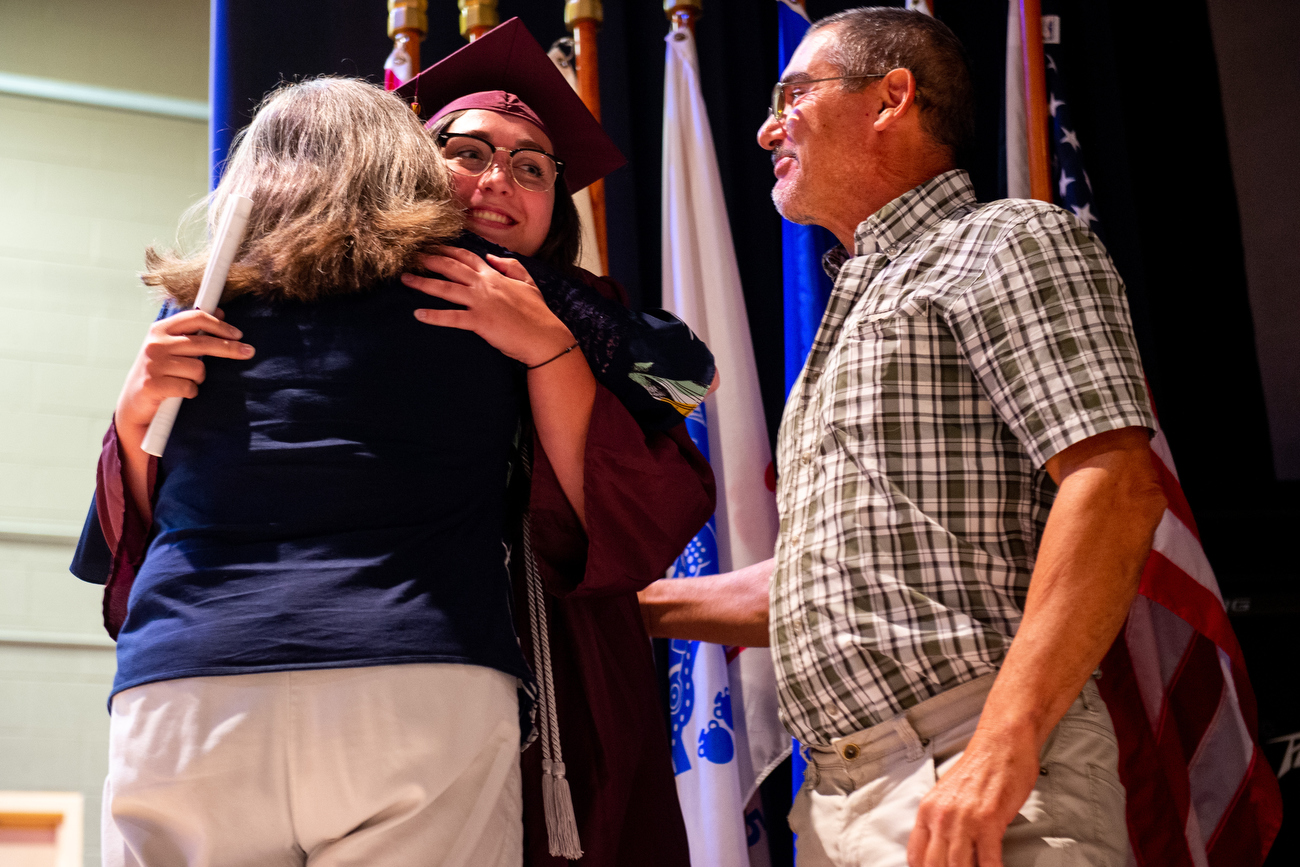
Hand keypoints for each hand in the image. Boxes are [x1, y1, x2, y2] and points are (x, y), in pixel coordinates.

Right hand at [115, 308, 253, 433]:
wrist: (134, 404)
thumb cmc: (159, 372)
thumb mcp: (171, 347)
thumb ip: (193, 331)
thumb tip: (220, 311)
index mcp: (160, 330)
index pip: (196, 318)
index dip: (220, 325)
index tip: (239, 334)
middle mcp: (155, 344)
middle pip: (203, 342)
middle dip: (229, 348)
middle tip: (249, 352)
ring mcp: (153, 364)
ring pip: (198, 368)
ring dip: (198, 378)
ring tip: (186, 381)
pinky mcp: (153, 385)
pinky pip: (189, 387)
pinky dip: (190, 392)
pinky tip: (180, 393)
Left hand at [402, 246, 575, 366]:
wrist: (544, 336)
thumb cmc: (537, 312)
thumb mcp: (528, 282)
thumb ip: (511, 266)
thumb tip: (492, 257)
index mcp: (494, 275)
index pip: (466, 257)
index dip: (447, 249)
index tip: (431, 246)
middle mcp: (484, 285)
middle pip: (450, 267)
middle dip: (429, 260)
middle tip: (411, 257)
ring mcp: (481, 303)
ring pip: (446, 289)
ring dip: (423, 283)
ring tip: (405, 279)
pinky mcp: (480, 322)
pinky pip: (452, 318)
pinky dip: (434, 316)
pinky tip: (418, 314)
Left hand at [906, 726, 1040, 866]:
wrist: (1001, 742)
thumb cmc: (980, 767)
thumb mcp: (948, 794)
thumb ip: (941, 821)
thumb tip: (944, 849)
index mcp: (928, 810)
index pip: (916, 856)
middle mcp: (941, 817)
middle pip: (935, 866)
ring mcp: (964, 820)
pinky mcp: (989, 821)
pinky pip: (988, 861)